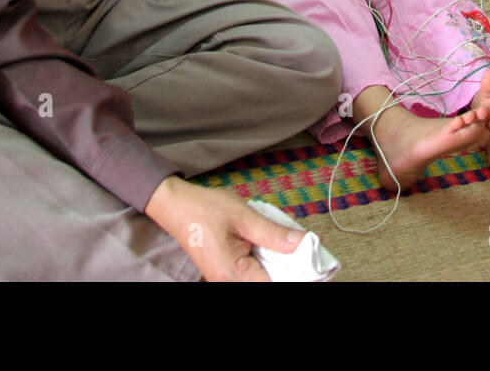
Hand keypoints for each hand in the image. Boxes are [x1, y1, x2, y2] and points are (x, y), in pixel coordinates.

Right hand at [144, 177, 303, 281]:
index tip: (313, 259)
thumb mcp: (244, 217)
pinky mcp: (226, 273)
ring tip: (288, 243)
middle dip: (289, 268)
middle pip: (270, 282)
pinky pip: (253, 272)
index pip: (276, 285)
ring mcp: (226, 280)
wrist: (175, 206)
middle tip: (304, 246)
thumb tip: (304, 243)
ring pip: (263, 277)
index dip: (297, 274)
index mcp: (233, 274)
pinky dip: (266, 260)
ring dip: (278, 264)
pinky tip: (271, 245)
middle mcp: (228, 282)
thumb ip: (274, 233)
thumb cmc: (204, 209)